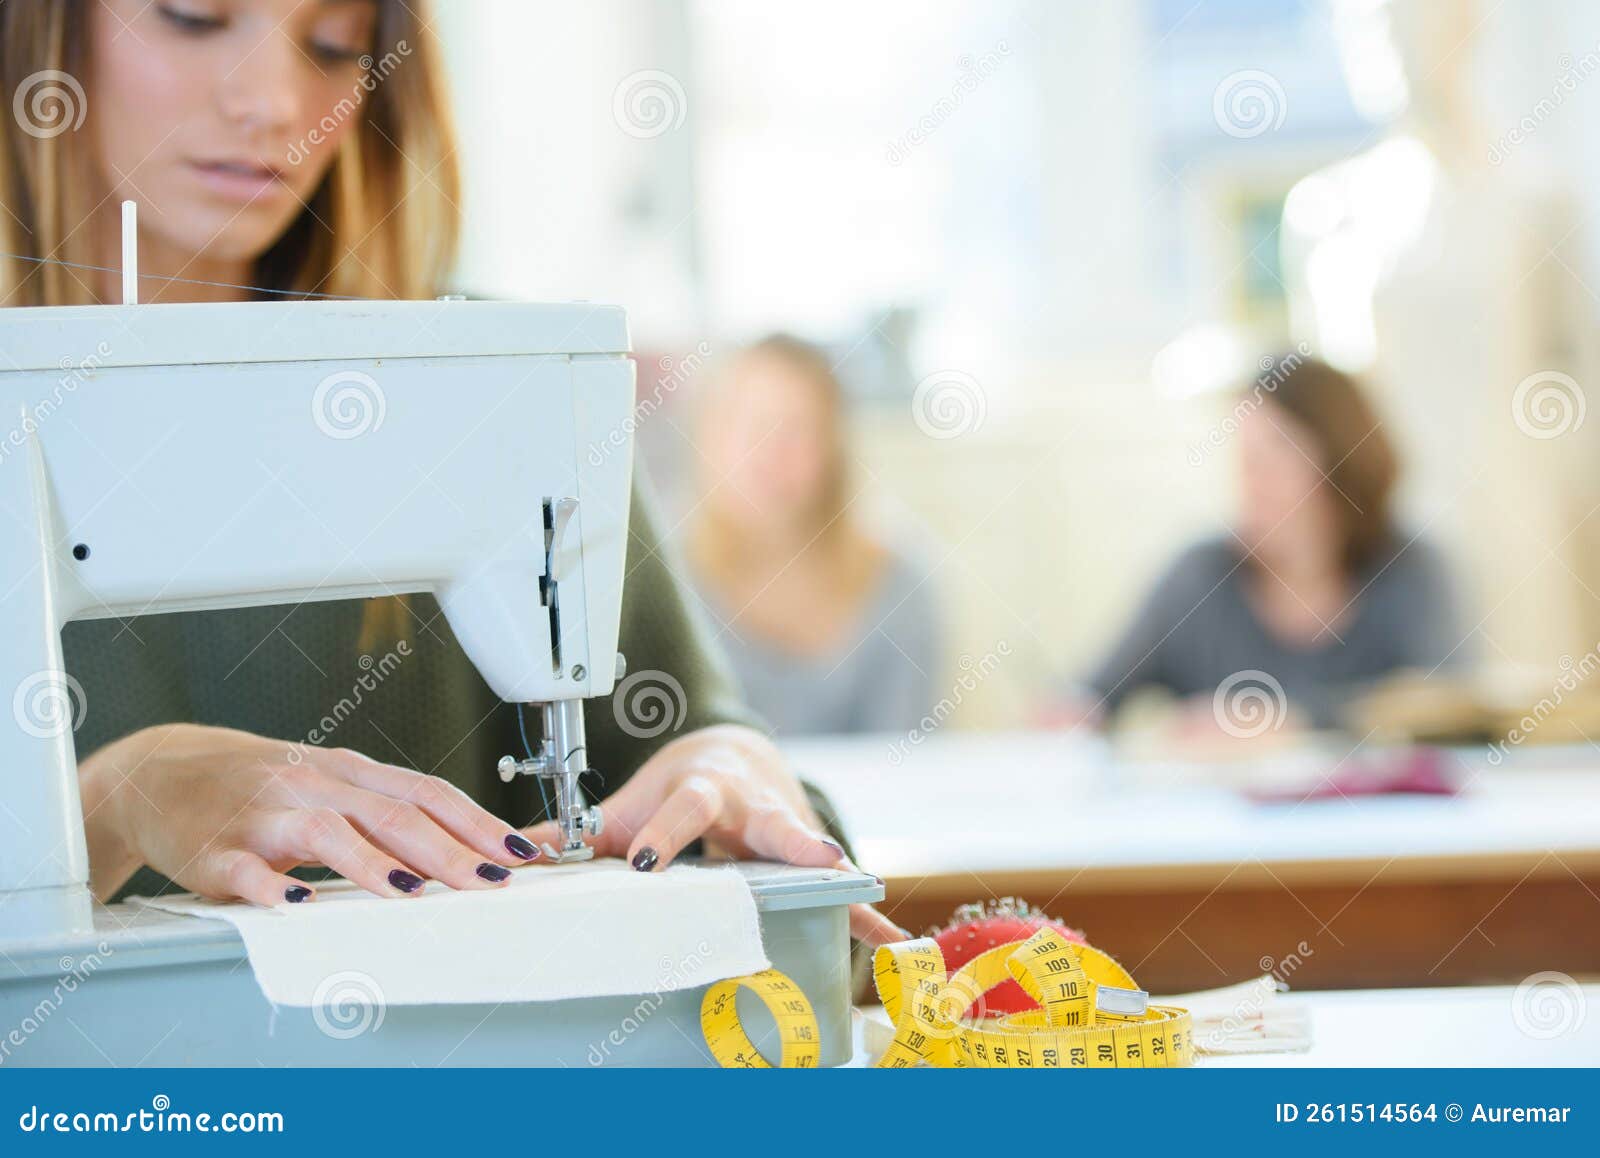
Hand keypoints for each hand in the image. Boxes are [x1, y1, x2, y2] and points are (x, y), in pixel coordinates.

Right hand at [80, 723, 539, 906]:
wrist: (159, 773)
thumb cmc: (261, 787)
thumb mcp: (331, 788)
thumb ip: (392, 815)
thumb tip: (469, 848)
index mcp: (350, 774)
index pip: (428, 792)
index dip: (478, 821)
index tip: (521, 851)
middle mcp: (314, 786)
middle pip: (391, 813)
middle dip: (448, 849)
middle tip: (490, 880)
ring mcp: (265, 815)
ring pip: (327, 831)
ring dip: (373, 863)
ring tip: (412, 892)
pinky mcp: (216, 849)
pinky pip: (248, 869)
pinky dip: (276, 886)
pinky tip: (299, 903)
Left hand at [519, 724, 904, 945]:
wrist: (736, 757)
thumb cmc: (678, 790)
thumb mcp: (630, 805)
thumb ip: (578, 834)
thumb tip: (514, 856)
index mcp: (701, 789)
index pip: (683, 810)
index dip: (666, 835)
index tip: (650, 865)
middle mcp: (750, 805)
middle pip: (766, 820)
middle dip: (786, 838)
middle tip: (812, 857)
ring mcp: (785, 828)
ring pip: (810, 847)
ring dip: (838, 874)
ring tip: (862, 889)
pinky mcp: (808, 858)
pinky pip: (840, 893)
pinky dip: (863, 921)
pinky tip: (894, 950)